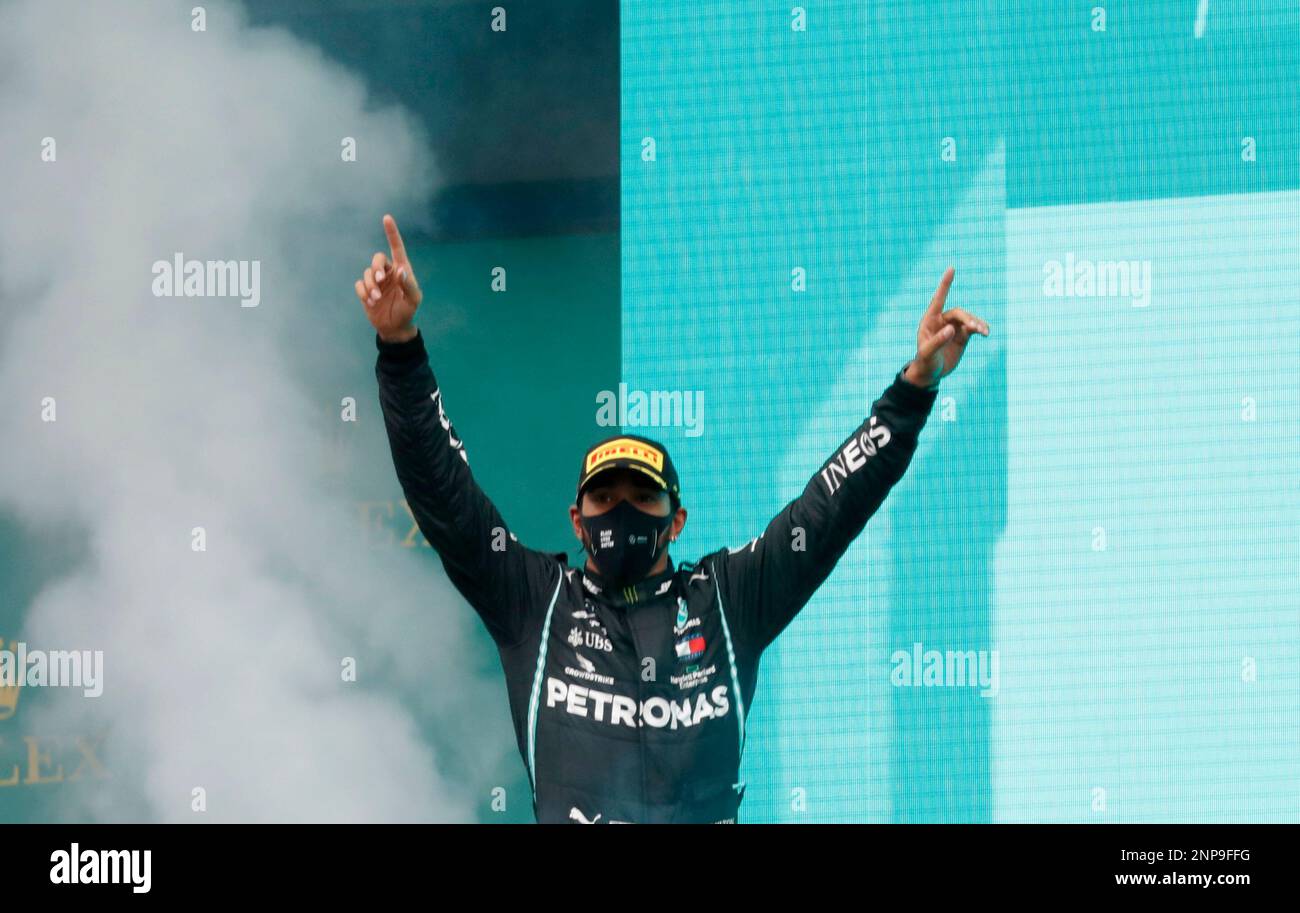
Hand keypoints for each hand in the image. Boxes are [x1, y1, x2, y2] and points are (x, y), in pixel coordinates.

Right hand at [355, 214, 422, 342]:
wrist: (395, 327)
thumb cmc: (407, 311)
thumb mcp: (413, 300)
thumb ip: (408, 285)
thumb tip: (400, 271)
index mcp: (401, 270)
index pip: (397, 248)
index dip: (392, 233)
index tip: (387, 218)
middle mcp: (388, 272)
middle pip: (377, 258)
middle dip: (376, 267)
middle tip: (380, 280)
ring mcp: (376, 281)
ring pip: (367, 273)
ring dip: (371, 285)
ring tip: (376, 299)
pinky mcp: (366, 290)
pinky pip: (359, 285)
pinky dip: (364, 292)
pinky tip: (370, 302)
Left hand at [906, 266, 988, 387]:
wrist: (931, 373)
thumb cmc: (925, 361)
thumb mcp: (927, 353)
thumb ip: (937, 341)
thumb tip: (951, 329)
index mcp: (930, 320)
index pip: (938, 299)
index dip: (945, 285)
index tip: (951, 269)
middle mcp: (942, 321)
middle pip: (959, 313)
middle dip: (968, 319)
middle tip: (975, 328)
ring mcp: (954, 328)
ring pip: (968, 320)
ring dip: (977, 324)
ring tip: (984, 332)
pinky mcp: (963, 336)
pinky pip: (974, 328)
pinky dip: (980, 329)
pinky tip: (985, 332)